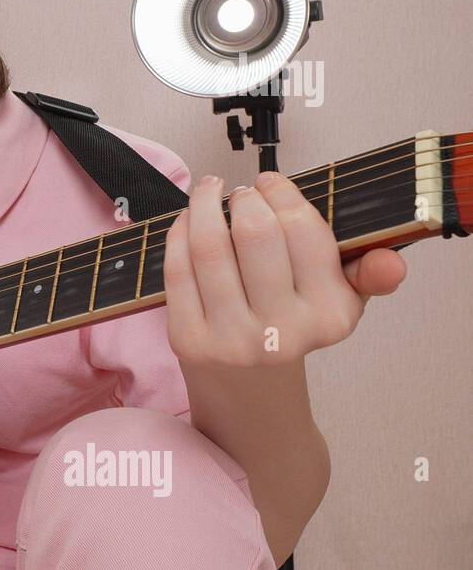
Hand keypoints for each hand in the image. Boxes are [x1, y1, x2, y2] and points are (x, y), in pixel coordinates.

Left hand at [162, 170, 406, 369]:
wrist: (248, 388)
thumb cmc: (292, 326)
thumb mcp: (341, 304)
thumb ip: (368, 276)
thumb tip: (392, 262)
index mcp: (328, 315)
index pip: (305, 233)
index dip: (282, 194)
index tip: (269, 181)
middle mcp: (281, 332)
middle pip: (256, 234)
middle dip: (244, 198)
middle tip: (240, 191)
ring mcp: (231, 338)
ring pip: (209, 247)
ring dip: (204, 205)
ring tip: (209, 191)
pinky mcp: (188, 340)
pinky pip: (178, 269)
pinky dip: (179, 233)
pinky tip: (188, 220)